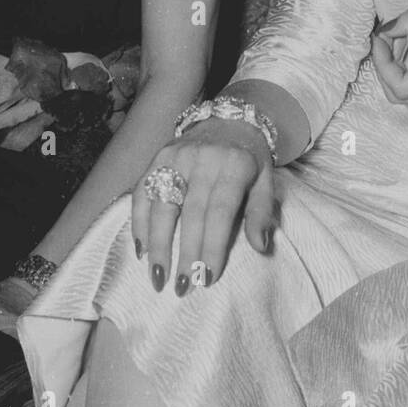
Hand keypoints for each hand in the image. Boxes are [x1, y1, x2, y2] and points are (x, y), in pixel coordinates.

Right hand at [131, 118, 275, 296]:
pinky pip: (143, 192)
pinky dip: (140, 222)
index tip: (207, 277)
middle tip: (183, 287)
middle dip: (185, 253)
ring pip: (162, 205)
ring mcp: (177, 156)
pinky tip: (142, 250)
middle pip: (190, 213)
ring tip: (159, 276)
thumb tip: (260, 247)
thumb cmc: (250, 159)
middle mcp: (203, 159)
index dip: (211, 246)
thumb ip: (261, 213)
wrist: (230, 119)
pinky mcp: (159, 156)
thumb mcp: (267, 181)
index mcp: (234, 165)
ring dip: (158, 244)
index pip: (219, 212)